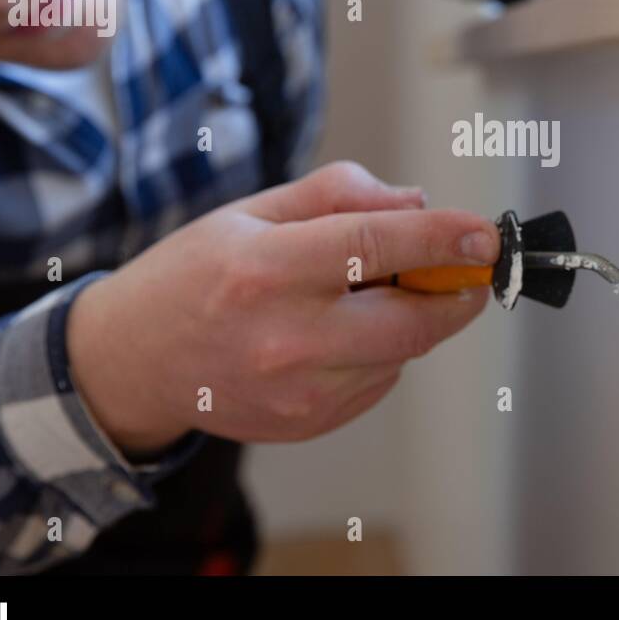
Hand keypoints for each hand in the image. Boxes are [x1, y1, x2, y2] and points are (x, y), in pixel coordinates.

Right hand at [66, 161, 499, 456]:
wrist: (133, 363)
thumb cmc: (194, 275)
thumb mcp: (252, 211)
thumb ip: (339, 195)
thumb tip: (416, 202)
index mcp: (266, 269)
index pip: (377, 246)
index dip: (442, 238)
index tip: (485, 233)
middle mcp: (285, 338)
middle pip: (412, 322)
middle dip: (457, 293)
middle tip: (467, 269)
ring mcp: (299, 392)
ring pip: (402, 353)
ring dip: (412, 318)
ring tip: (364, 295)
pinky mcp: (309, 424)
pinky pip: (379, 382)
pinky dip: (383, 351)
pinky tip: (339, 333)